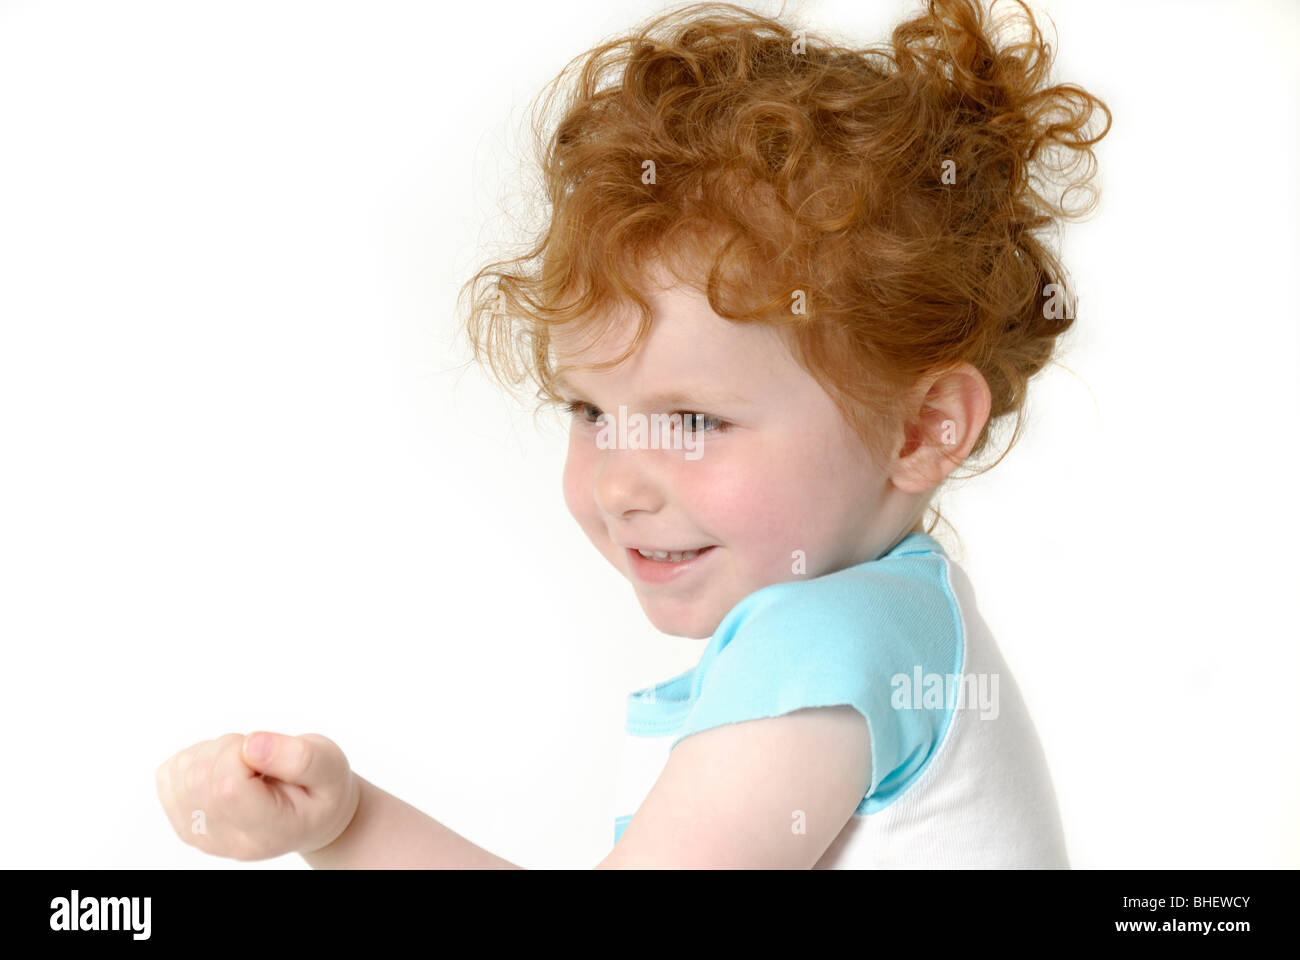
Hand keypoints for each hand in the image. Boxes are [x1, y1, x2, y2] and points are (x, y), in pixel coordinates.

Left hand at [155, 731, 360, 861]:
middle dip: (229, 747)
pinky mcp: (185, 823)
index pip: (227, 788)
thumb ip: (301, 758)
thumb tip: (251, 744)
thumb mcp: (332, 768)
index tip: (267, 748)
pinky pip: (170, 774)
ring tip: (246, 762)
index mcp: (270, 832)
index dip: (241, 751)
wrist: (309, 818)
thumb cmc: (323, 790)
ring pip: (182, 772)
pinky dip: (195, 758)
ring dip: (213, 751)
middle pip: (201, 778)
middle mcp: (228, 842)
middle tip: (261, 753)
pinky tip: (225, 767)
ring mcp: (202, 836)